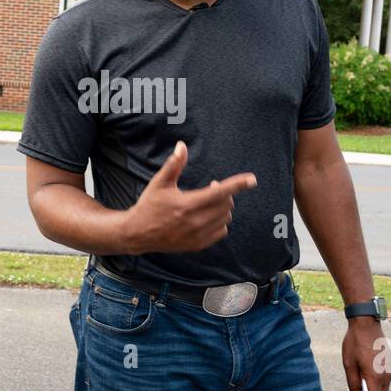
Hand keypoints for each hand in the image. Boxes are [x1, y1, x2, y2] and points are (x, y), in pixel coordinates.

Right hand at [123, 141, 256, 253]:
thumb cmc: (149, 206)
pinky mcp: (198, 244)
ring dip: (223, 208)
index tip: (252, 179)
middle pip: (226, 204)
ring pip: (225, 218)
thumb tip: (182, 145)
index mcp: (188, 204)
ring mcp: (198, 235)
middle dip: (224, 193)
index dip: (238, 184)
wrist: (138, 233)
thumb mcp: (160, 183)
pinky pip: (221, 232)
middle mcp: (195, 221)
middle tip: (212, 187)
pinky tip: (209, 217)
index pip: (220, 192)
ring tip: (209, 202)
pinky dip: (220, 222)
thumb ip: (174, 164)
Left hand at [343, 318, 390, 390]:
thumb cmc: (355, 343)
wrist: (366, 323)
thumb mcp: (349, 365)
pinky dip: (380, 388)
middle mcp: (387, 375)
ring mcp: (390, 369)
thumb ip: (353, 385)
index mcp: (376, 376)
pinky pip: (386, 381)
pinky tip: (370, 389)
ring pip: (385, 390)